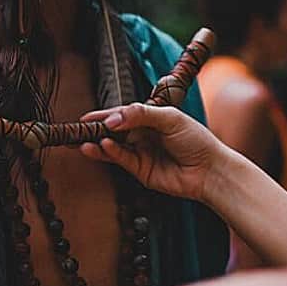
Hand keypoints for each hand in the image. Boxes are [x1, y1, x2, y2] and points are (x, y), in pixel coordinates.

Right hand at [79, 103, 226, 202]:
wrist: (210, 170)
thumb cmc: (196, 140)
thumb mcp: (169, 118)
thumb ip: (140, 114)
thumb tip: (113, 118)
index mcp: (150, 118)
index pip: (122, 114)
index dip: (104, 115)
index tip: (86, 118)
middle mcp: (143, 135)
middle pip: (113, 131)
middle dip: (95, 131)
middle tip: (76, 130)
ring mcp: (141, 153)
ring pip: (113, 147)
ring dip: (98, 144)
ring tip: (83, 141)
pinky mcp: (140, 171)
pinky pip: (121, 160)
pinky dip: (110, 153)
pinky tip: (103, 147)